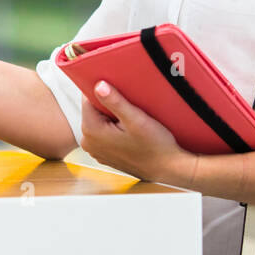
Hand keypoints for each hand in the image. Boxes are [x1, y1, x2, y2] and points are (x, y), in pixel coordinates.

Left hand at [79, 80, 197, 185]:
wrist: (166, 169)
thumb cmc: (154, 146)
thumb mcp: (136, 119)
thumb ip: (115, 101)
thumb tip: (98, 85)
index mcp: (91, 131)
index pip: (87, 99)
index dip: (102, 91)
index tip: (118, 90)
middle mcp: (88, 142)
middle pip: (93, 110)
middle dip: (108, 104)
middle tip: (128, 105)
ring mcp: (95, 150)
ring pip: (99, 121)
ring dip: (112, 116)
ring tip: (130, 119)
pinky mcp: (104, 154)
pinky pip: (104, 133)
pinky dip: (114, 128)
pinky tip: (130, 130)